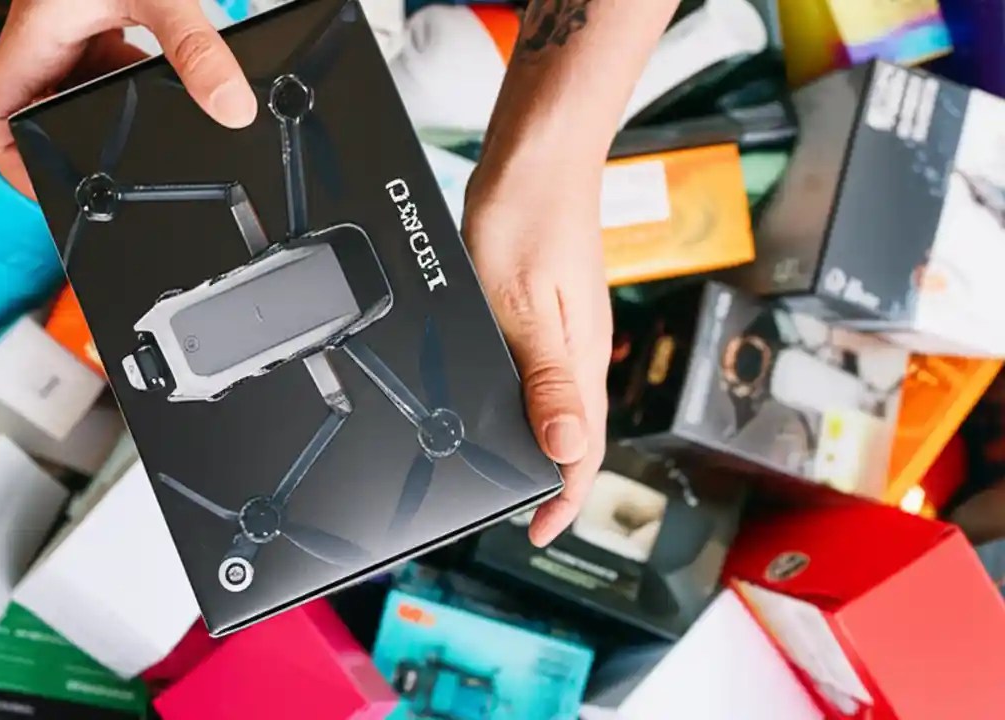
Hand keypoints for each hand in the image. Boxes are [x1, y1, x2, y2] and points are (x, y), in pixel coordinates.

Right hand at [0, 0, 257, 196]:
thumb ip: (196, 48)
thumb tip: (229, 106)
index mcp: (35, 36)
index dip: (7, 161)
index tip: (45, 184)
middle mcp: (47, 39)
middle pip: (38, 112)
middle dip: (76, 140)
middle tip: (119, 167)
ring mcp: (73, 29)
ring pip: (78, 89)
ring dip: (114, 109)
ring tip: (151, 128)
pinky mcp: (100, 19)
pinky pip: (107, 63)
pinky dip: (137, 79)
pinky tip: (171, 80)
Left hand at [464, 151, 610, 546]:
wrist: (538, 158)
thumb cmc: (528, 219)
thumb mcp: (525, 307)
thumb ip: (546, 380)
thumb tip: (566, 449)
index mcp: (580, 361)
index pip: (583, 450)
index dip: (563, 499)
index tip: (539, 532)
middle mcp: (582, 353)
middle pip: (578, 436)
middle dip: (556, 483)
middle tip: (524, 513)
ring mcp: (571, 332)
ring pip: (565, 409)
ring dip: (548, 448)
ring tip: (519, 475)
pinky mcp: (554, 312)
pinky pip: (551, 377)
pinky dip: (536, 408)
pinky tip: (515, 406)